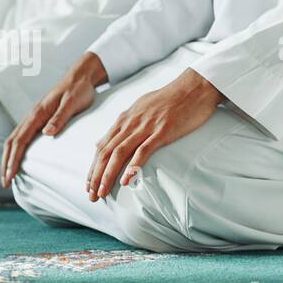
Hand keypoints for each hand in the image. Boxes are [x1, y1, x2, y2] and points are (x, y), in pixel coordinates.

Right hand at [1, 52, 107, 188]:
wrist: (80, 77)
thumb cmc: (78, 90)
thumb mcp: (72, 103)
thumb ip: (59, 117)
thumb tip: (46, 133)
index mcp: (37, 114)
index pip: (20, 141)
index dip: (13, 160)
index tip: (9, 176)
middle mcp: (32, 116)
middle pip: (12, 143)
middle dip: (6, 163)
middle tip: (5, 183)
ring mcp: (34, 118)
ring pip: (14, 140)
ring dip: (9, 159)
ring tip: (8, 176)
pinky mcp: (38, 120)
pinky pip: (22, 137)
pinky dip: (15, 151)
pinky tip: (17, 160)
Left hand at [86, 69, 221, 201]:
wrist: (194, 86)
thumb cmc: (170, 99)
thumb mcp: (141, 108)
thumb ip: (124, 124)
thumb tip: (107, 138)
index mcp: (125, 119)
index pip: (102, 147)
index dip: (93, 167)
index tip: (88, 184)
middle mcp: (130, 123)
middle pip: (106, 152)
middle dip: (96, 176)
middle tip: (91, 195)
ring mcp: (145, 127)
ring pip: (119, 153)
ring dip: (108, 175)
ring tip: (103, 192)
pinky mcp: (162, 131)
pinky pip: (143, 151)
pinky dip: (133, 166)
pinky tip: (126, 180)